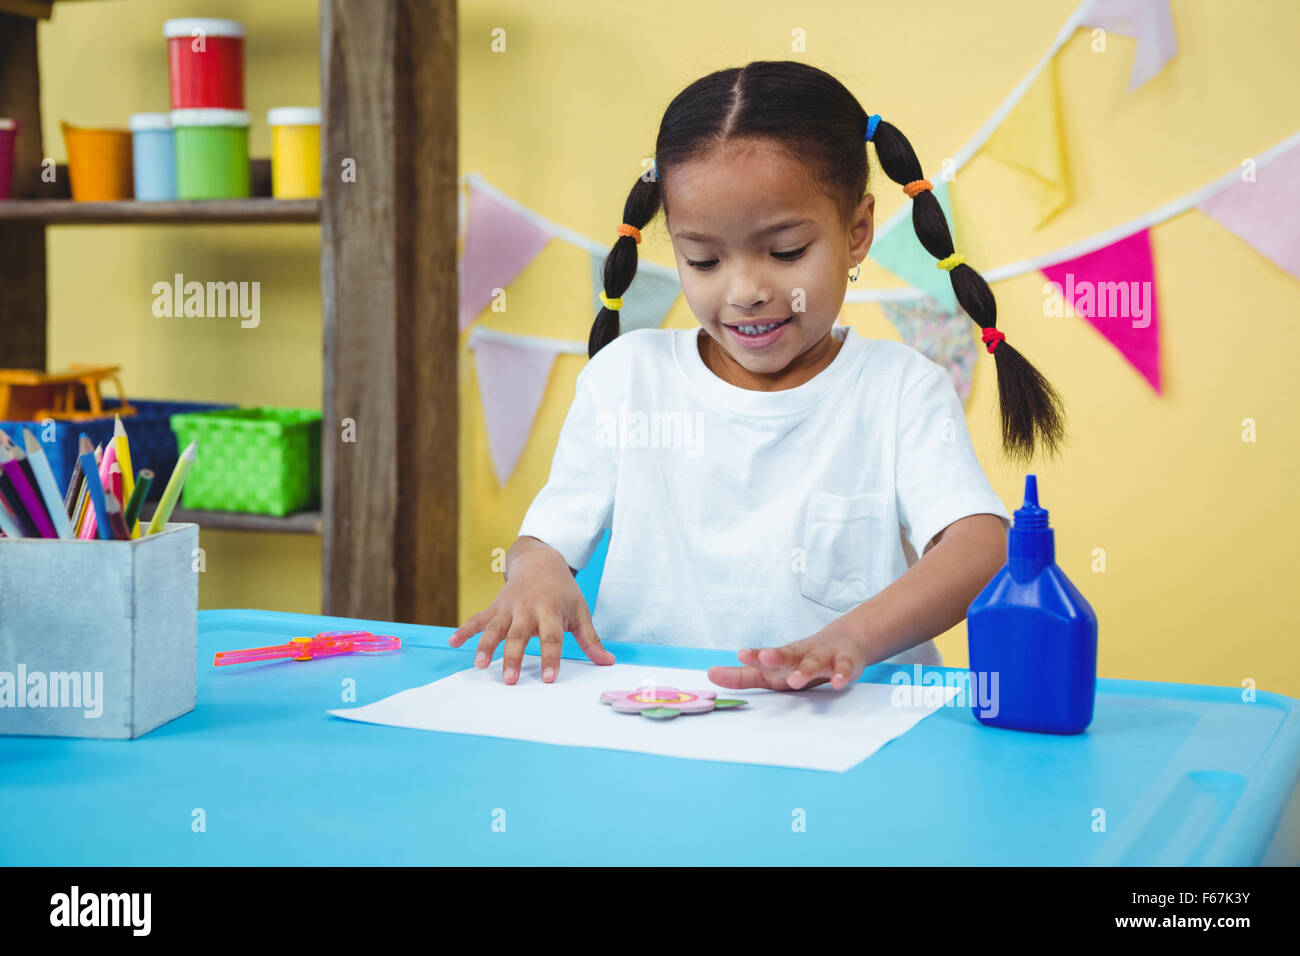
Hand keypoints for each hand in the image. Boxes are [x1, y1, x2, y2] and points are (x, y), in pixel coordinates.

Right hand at [447, 546, 614, 683]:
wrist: (540, 561)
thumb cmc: (563, 592)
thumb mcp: (580, 611)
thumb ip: (590, 639)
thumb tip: (608, 662)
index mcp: (550, 610)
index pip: (552, 637)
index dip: (551, 658)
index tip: (550, 679)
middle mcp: (527, 608)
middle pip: (519, 635)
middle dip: (513, 658)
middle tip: (510, 681)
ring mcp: (508, 607)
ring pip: (495, 628)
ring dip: (485, 646)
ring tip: (479, 665)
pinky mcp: (495, 607)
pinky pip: (477, 618)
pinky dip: (464, 630)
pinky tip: (453, 643)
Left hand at [707, 623, 867, 691]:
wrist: (846, 641)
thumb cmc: (801, 659)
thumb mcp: (773, 669)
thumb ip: (743, 675)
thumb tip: (710, 674)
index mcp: (782, 658)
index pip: (764, 658)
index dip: (753, 657)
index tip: (740, 655)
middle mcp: (801, 654)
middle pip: (787, 654)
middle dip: (775, 656)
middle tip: (763, 658)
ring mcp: (824, 657)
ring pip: (814, 662)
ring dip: (805, 669)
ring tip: (796, 679)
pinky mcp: (845, 662)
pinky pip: (844, 668)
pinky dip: (841, 674)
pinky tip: (837, 683)